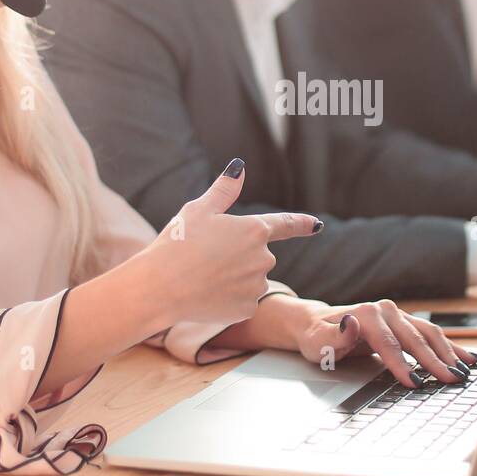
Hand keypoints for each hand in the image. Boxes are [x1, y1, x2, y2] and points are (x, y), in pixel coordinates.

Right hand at [143, 159, 320, 328]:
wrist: (159, 288)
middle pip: (257, 256)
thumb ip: (224, 190)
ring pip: (249, 280)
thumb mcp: (198, 210)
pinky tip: (207, 296)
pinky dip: (227, 300)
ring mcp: (257, 285)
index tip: (317, 225)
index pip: (285, 225)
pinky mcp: (248, 309)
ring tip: (203, 277)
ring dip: (233, 279)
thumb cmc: (177, 244)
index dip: (302, 224)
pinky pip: (242, 302)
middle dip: (238, 257)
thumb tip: (239, 166)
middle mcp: (263, 258)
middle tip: (205, 258)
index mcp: (254, 230)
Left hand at [291, 299, 476, 387]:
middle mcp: (386, 310)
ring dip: (448, 353)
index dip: (403, 365)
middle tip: (451, 380)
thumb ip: (333, 337)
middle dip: (435, 362)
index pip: (389, 344)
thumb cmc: (318, 336)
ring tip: (464, 372)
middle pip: (415, 339)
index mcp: (367, 314)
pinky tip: (468, 357)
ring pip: (429, 334)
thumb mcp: (318, 341)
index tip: (414, 384)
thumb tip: (351, 325)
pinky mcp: (406, 323)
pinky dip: (451, 346)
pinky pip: (432, 334)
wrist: (319, 323)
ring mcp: (399, 315)